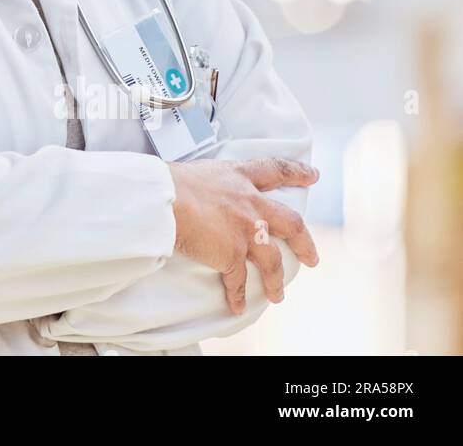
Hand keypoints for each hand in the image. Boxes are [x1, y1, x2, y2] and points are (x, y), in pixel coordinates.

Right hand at [167, 157, 320, 314]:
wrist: (163, 199)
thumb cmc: (169, 182)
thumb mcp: (198, 173)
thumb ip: (209, 185)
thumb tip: (198, 195)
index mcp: (239, 177)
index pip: (275, 170)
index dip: (297, 172)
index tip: (312, 175)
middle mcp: (250, 203)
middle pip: (291, 223)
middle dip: (305, 243)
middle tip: (312, 257)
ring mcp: (245, 230)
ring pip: (273, 260)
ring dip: (276, 280)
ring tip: (278, 295)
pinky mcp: (232, 254)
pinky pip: (239, 280)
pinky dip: (238, 295)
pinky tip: (237, 306)